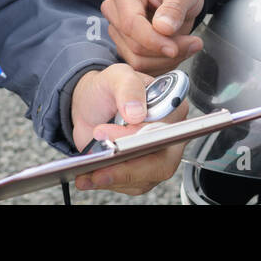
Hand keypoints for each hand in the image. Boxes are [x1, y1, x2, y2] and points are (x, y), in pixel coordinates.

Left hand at [69, 64, 188, 195]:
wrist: (90, 105)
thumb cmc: (108, 88)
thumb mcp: (117, 76)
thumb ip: (128, 88)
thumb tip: (136, 112)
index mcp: (171, 108)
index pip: (165, 131)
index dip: (141, 139)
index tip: (113, 140)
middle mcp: (169, 135)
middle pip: (161, 163)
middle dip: (127, 168)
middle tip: (99, 165)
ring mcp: (156, 156)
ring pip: (144, 179)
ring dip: (114, 178)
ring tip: (88, 173)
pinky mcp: (140, 171)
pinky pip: (129, 185)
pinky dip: (107, 183)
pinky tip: (88, 178)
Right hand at [101, 0, 204, 72]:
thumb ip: (175, 7)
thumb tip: (163, 28)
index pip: (131, 24)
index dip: (153, 41)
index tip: (174, 49)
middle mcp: (114, 10)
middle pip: (134, 45)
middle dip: (165, 51)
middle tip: (194, 43)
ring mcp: (117, 30)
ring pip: (137, 60)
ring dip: (166, 60)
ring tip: (188, 45)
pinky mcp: (124, 46)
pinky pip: (141, 67)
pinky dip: (163, 65)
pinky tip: (177, 52)